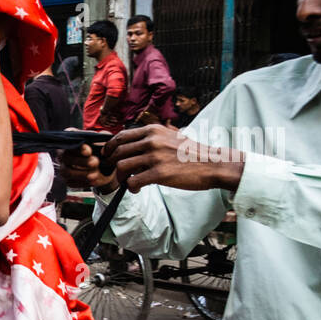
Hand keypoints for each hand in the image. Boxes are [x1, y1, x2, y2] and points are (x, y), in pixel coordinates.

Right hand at [60, 141, 116, 191]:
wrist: (107, 168)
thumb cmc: (103, 151)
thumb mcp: (105, 142)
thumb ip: (102, 138)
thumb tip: (100, 138)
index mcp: (72, 140)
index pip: (67, 141)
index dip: (77, 147)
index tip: (89, 151)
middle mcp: (64, 153)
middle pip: (65, 157)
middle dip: (81, 161)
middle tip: (95, 162)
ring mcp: (64, 167)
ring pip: (66, 171)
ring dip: (81, 174)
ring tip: (95, 175)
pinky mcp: (68, 180)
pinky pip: (71, 182)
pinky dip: (83, 182)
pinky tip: (93, 180)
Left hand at [106, 124, 243, 192]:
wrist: (212, 164)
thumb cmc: (191, 153)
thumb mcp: (170, 136)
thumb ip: (152, 138)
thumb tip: (133, 145)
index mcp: (153, 130)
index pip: (121, 136)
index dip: (109, 147)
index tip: (107, 156)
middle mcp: (152, 141)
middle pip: (118, 152)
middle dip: (112, 164)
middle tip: (116, 173)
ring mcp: (155, 157)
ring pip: (121, 166)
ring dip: (120, 177)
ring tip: (128, 182)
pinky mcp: (159, 173)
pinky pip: (133, 182)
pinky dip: (131, 188)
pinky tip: (136, 189)